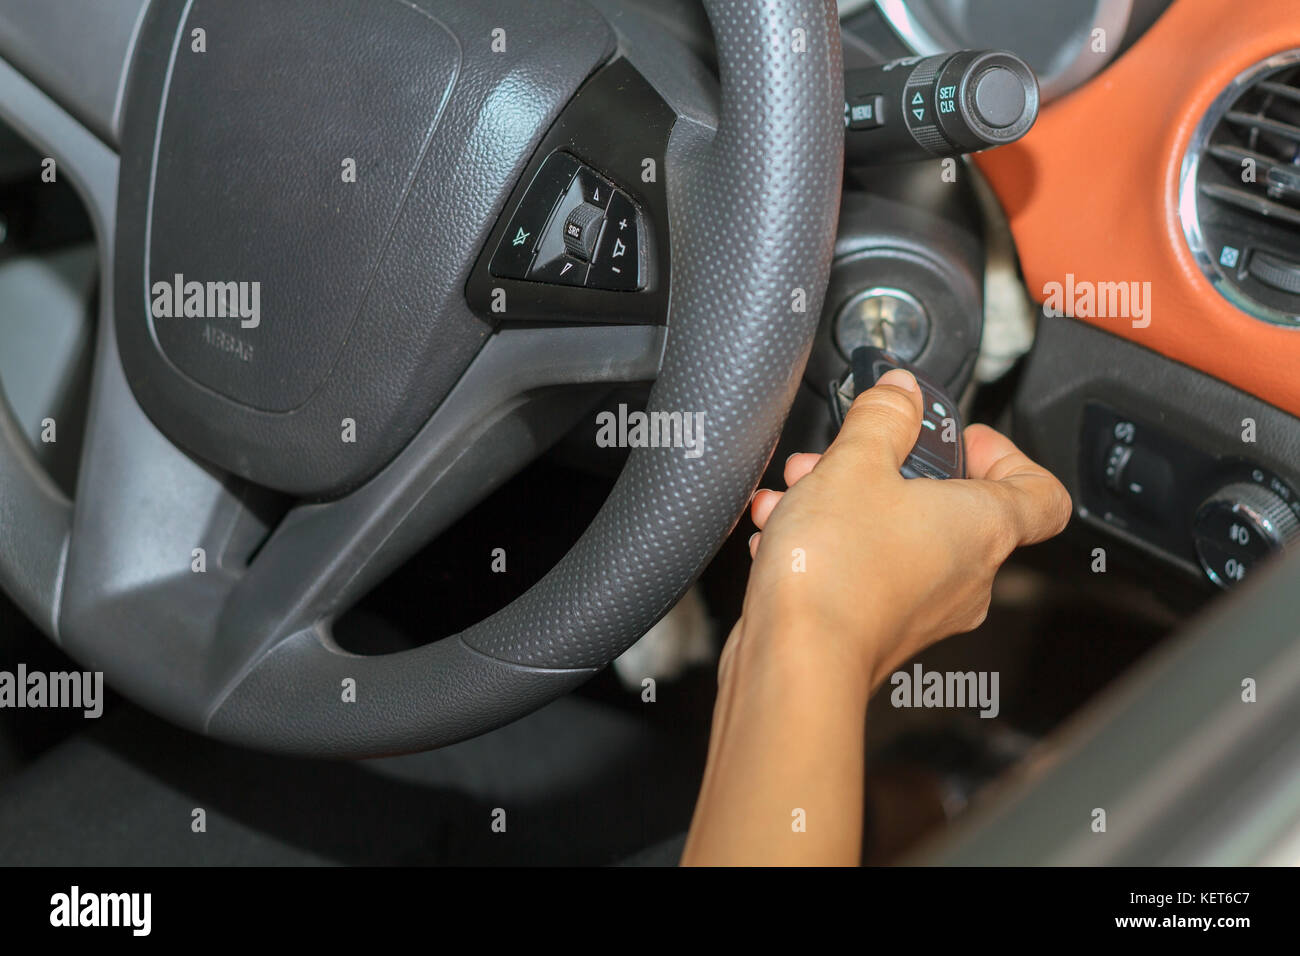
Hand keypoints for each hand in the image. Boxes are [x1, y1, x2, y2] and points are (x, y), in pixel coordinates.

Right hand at [737, 368, 1071, 691]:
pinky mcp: (881, 630)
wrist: (795, 660)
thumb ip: (883, 416)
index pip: (1043, 493)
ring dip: (846, 503)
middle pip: (950, 507)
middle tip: (849, 455)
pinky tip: (781, 532)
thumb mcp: (855, 461)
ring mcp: (925, 610)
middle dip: (889, 470)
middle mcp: (967, 576)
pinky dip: (829, 545)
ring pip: (898, 537)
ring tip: (798, 492)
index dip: (1008, 454)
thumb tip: (900, 392)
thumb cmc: (836, 572)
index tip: (958, 438)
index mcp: (983, 527)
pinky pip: (866, 572)